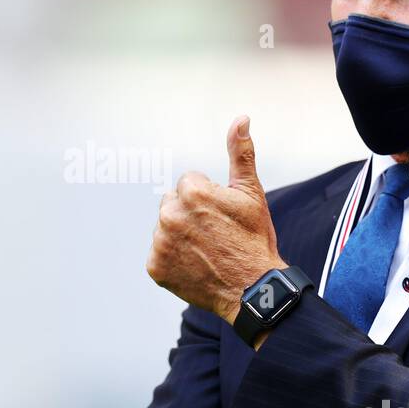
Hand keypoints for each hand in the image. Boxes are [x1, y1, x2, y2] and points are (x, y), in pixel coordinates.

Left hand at [146, 116, 284, 323]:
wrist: (252, 288)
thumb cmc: (254, 239)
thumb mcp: (251, 193)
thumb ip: (240, 153)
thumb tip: (241, 119)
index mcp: (191, 192)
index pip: (189, 183)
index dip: (209, 199)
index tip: (223, 216)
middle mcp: (170, 215)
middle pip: (173, 203)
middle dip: (190, 213)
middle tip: (214, 233)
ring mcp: (160, 242)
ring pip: (165, 227)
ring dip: (180, 235)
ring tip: (205, 249)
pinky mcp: (154, 266)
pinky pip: (159, 253)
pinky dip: (173, 258)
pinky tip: (193, 263)